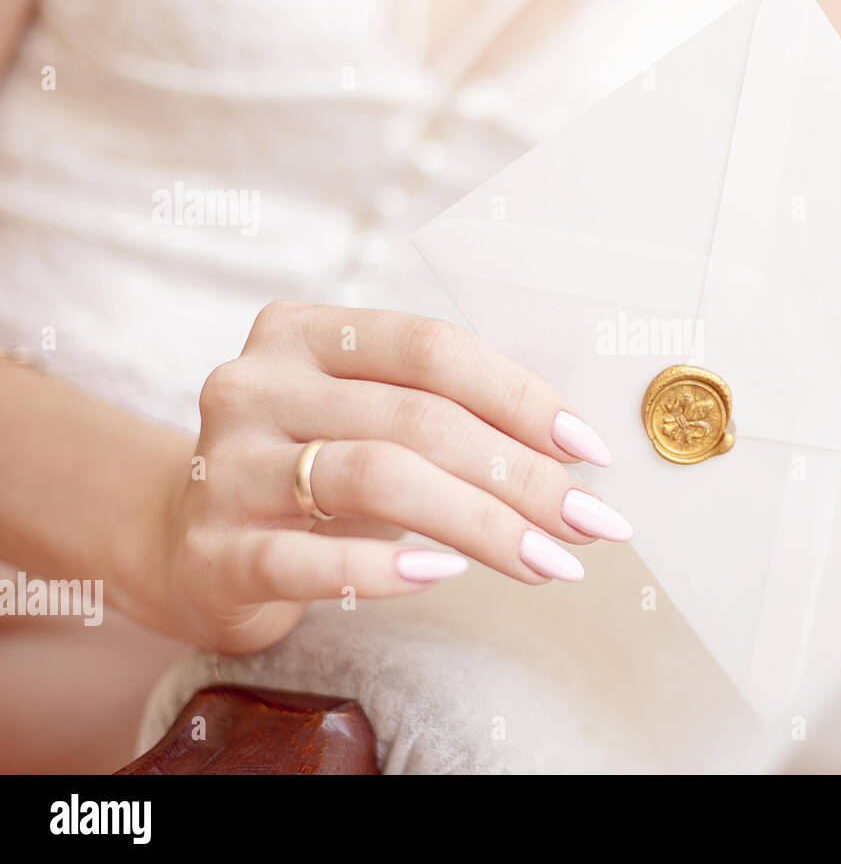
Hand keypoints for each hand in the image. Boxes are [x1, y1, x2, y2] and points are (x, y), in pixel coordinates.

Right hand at [157, 302, 630, 652]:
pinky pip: (308, 558)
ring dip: (480, 523)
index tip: (589, 449)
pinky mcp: (212, 549)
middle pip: (416, 418)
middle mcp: (256, 384)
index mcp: (303, 333)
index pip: (430, 348)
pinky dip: (386, 567)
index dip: (520, 395)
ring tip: (547, 561)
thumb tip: (574, 455)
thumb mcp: (363, 418)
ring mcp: (224, 466)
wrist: (182, 541)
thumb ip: (443, 412)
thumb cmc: (308, 472)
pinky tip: (446, 576)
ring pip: (375, 478)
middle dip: (519, 474)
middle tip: (588, 522)